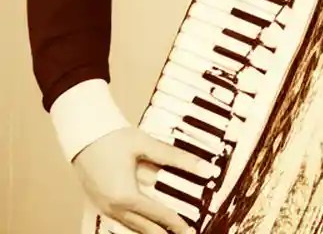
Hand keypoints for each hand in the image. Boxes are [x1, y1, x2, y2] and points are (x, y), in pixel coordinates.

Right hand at [73, 126, 213, 233]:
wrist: (81, 134)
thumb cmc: (112, 138)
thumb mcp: (147, 146)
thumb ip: (177, 158)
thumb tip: (206, 167)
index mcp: (126, 195)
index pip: (158, 215)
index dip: (176, 223)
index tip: (189, 229)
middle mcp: (113, 206)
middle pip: (143, 228)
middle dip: (164, 233)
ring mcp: (103, 207)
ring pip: (129, 228)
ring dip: (149, 232)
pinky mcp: (97, 203)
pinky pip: (118, 223)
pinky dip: (133, 228)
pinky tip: (142, 228)